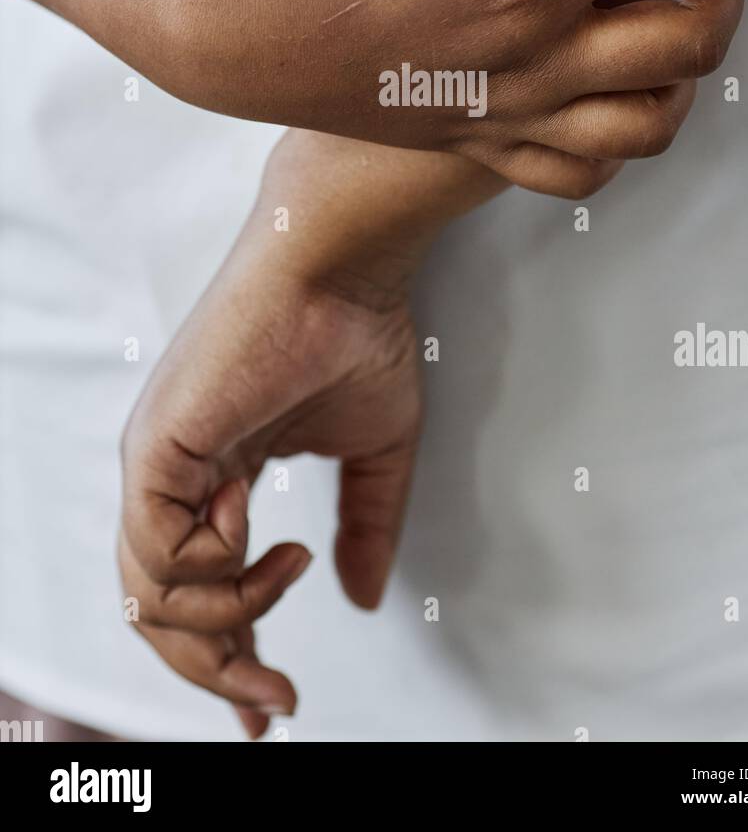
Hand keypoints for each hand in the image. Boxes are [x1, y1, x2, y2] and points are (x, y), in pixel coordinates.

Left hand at [120, 132, 425, 737]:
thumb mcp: (374, 454)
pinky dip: (215, 563)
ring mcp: (159, 460)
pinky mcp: (159, 444)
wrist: (344, 269)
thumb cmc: (354, 334)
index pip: (193, 588)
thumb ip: (364, 527)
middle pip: (158, 610)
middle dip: (219, 670)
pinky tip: (258, 522)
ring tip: (289, 567)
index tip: (270, 701)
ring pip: (150, 595)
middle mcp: (174, 473)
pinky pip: (161, 551)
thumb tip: (362, 595)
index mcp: (212, 473)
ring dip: (230, 615)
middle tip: (276, 697)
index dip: (228, 656)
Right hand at [180, 0, 741, 195]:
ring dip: (681, 70)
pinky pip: (584, 174)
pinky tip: (600, 85)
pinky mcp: (483, 145)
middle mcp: (535, 64)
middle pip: (694, 41)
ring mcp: (512, 117)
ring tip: (656, 21)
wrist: (247, 26)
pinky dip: (617, 135)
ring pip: (653, 124)